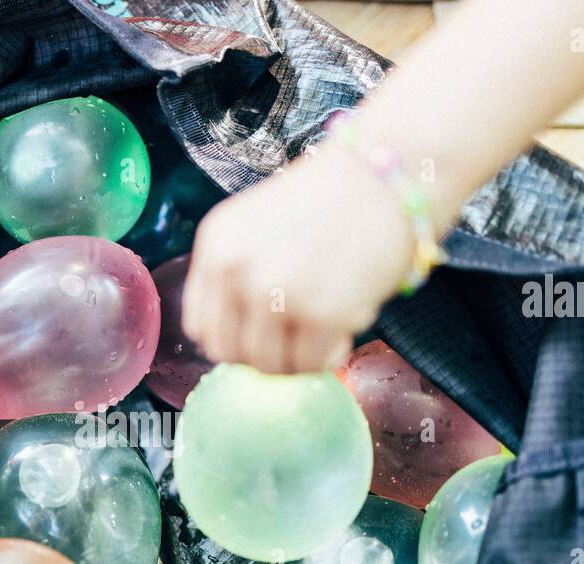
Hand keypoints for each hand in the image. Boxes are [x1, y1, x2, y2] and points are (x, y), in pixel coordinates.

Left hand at [182, 143, 412, 374]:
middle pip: (230, 353)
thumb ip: (235, 279)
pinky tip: (342, 334)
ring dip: (295, 361)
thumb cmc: (324, 205)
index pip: (199, 328)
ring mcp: (276, 293)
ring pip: (269, 366)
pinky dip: (326, 360)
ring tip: (319, 336)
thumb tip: (236, 346)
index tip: (257, 335)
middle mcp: (237, 271)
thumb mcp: (253, 228)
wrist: (384, 177)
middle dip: (262, 355)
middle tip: (292, 341)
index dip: (230, 340)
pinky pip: (310, 365)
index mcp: (216, 248)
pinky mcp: (321, 314)